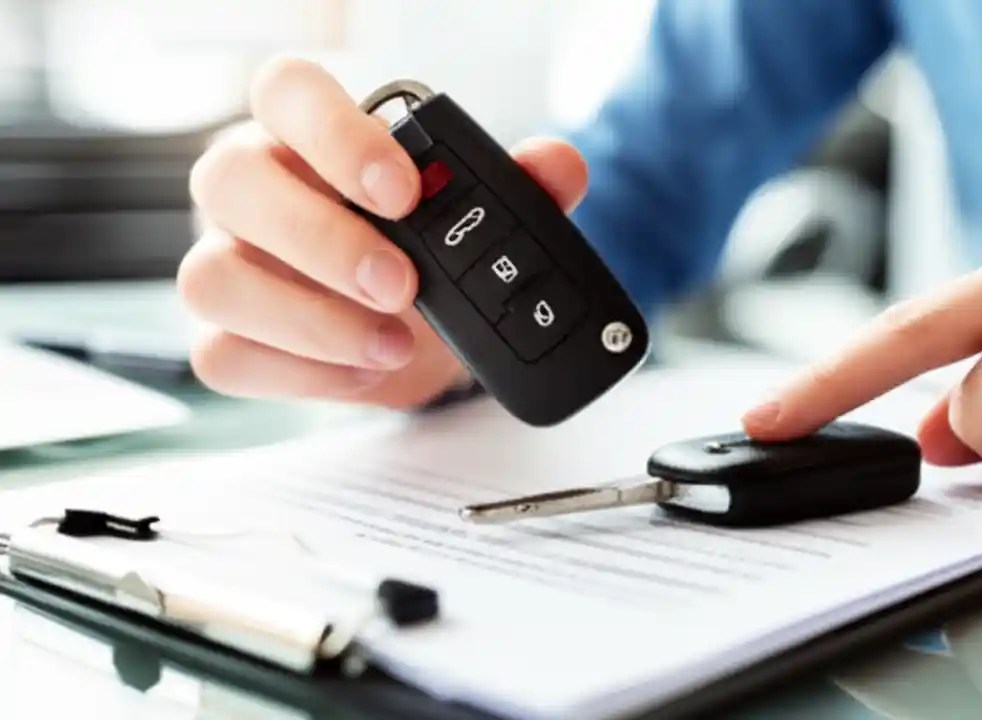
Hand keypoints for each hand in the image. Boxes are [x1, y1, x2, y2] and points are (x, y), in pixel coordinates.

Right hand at [182, 57, 587, 407]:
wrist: (417, 330)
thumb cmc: (428, 249)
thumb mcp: (483, 217)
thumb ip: (525, 184)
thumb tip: (560, 165)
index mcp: (308, 132)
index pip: (287, 92)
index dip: (335, 133)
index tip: (405, 189)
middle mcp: (252, 186)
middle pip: (230, 180)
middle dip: (323, 238)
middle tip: (403, 285)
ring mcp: (226, 260)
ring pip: (210, 278)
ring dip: (310, 320)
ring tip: (394, 343)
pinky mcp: (225, 336)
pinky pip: (224, 357)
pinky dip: (300, 373)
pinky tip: (365, 370)